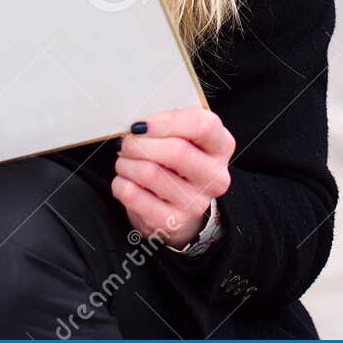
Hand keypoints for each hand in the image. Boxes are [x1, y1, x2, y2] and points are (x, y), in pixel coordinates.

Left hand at [112, 107, 233, 246]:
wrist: (177, 206)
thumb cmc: (176, 162)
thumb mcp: (183, 136)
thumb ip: (168, 123)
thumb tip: (140, 126)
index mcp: (221, 146)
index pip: (202, 125)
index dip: (167, 121)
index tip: (143, 124)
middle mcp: (215, 176)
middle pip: (176, 151)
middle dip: (141, 144)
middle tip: (128, 143)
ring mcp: (196, 202)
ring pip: (150, 173)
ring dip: (127, 163)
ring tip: (125, 161)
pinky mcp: (173, 222)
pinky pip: (134, 195)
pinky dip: (121, 183)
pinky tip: (126, 180)